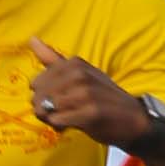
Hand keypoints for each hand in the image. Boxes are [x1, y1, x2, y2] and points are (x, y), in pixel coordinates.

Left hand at [27, 38, 155, 149]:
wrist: (133, 119)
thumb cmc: (102, 96)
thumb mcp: (80, 73)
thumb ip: (53, 59)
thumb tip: (31, 38)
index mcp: (74, 63)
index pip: (36, 82)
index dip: (43, 95)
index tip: (59, 98)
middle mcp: (79, 75)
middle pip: (38, 96)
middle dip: (44, 109)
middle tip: (63, 111)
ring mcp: (85, 93)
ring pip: (45, 109)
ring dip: (52, 119)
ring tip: (68, 118)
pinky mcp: (90, 113)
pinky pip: (57, 121)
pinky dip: (60, 127)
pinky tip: (72, 125)